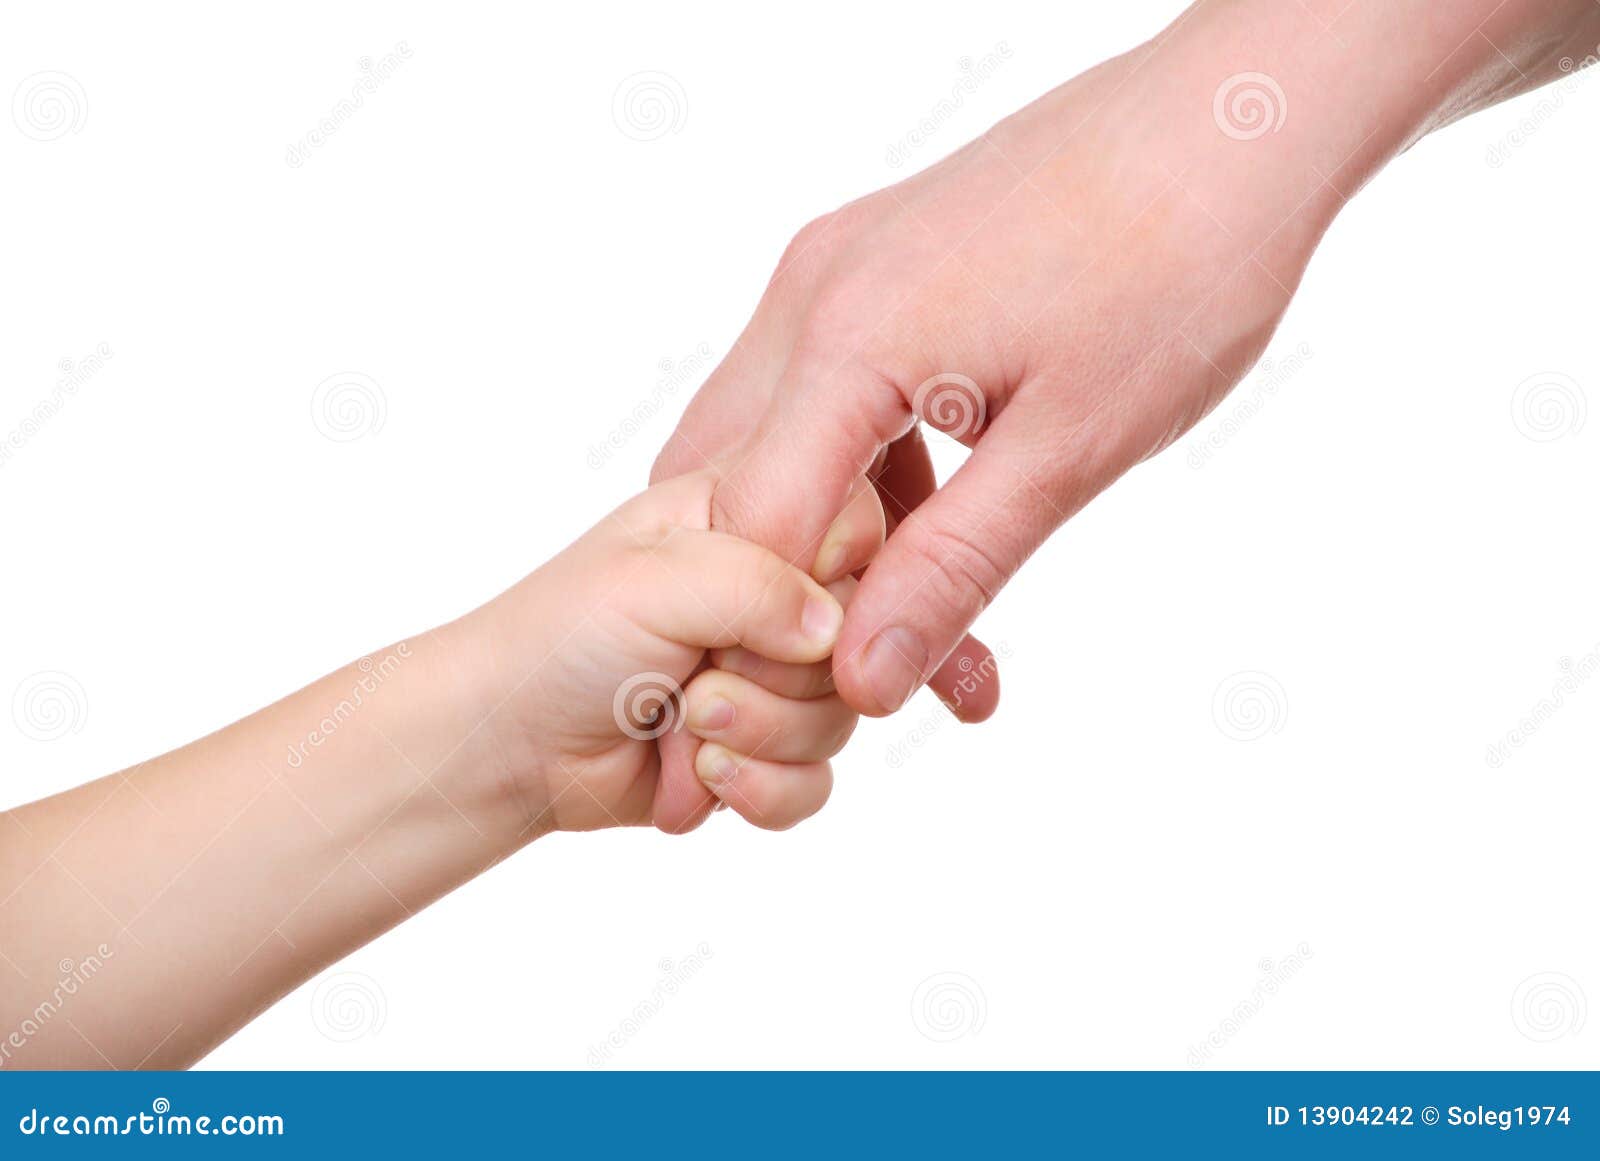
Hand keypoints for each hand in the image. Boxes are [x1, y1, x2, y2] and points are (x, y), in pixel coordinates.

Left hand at [460, 469, 883, 833]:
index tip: (750, 615)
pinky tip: (696, 777)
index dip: (821, 585)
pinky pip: (816, 783)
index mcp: (754, 516)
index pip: (857, 531)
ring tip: (678, 725)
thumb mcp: (654, 583)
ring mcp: (776, 673)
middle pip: (854, 641)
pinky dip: (755, 791)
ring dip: (752, 739)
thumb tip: (834, 630)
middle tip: (692, 681)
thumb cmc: (561, 640)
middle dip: (769, 682)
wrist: (510, 745)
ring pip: (839, 719)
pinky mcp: (769, 747)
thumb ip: (755, 586)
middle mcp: (776, 591)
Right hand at [654, 0, 1585, 717]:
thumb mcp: (1071, 449)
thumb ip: (952, 570)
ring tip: (925, 621)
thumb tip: (863, 683)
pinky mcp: (877, 260)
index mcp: (848, 340)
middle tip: (853, 669)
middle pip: (718, 481)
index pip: (746, 531)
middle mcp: (813, 293)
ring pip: (770, 436)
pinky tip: (935, 524)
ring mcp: (838, 266)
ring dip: (823, 536)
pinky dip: (855, 471)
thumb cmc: (1179, 265)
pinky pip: (822, 386)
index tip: (831, 707)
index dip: (773, 636)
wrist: (1239, 118)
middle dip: (771, 591)